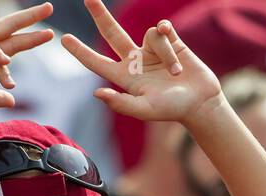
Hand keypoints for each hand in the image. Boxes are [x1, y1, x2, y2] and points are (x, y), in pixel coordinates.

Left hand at [61, 0, 222, 125]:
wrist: (201, 102)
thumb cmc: (173, 110)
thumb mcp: (146, 110)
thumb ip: (122, 104)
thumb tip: (97, 93)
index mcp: (126, 77)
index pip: (97, 62)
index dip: (80, 52)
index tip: (64, 39)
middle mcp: (136, 61)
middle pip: (112, 33)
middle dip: (100, 15)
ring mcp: (152, 50)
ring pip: (151, 35)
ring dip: (165, 53)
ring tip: (177, 73)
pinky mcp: (170, 42)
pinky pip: (163, 29)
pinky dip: (168, 34)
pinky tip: (172, 38)